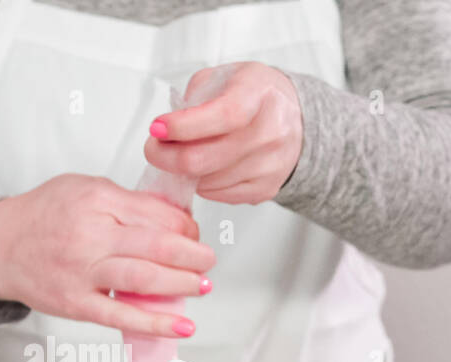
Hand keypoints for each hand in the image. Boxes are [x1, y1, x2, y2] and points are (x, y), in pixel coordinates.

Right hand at [0, 174, 215, 337]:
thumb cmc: (44, 214)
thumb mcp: (84, 187)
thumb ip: (126, 201)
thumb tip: (174, 221)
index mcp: (98, 200)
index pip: (157, 213)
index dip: (185, 225)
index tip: (194, 234)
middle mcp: (91, 234)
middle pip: (157, 244)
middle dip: (193, 255)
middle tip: (208, 260)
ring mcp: (83, 271)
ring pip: (144, 278)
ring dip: (182, 284)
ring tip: (203, 286)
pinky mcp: (76, 303)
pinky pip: (122, 315)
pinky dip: (155, 323)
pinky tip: (182, 326)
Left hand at [143, 62, 302, 204]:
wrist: (297, 119)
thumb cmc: (254, 95)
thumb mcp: (224, 78)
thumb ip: (193, 99)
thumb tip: (166, 131)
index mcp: (258, 94)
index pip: (223, 116)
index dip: (183, 127)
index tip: (157, 128)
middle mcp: (270, 131)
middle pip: (205, 159)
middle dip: (166, 157)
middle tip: (153, 149)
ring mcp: (270, 164)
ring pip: (206, 182)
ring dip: (184, 172)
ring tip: (183, 154)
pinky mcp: (265, 189)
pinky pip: (218, 195)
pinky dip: (202, 184)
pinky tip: (206, 167)